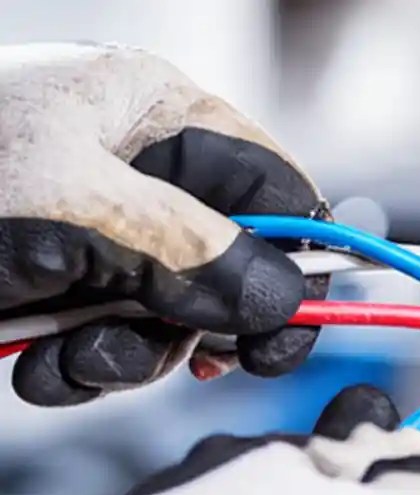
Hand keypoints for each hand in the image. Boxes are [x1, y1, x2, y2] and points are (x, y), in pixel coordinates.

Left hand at [0, 43, 328, 405]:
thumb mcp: (78, 209)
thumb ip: (196, 253)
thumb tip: (284, 298)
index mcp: (154, 112)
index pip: (273, 187)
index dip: (296, 258)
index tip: (292, 329)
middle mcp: (134, 169)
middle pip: (228, 262)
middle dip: (196, 321)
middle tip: (194, 360)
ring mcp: (90, 229)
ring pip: (167, 314)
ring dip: (128, 356)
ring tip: (69, 358)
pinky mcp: (51, 282)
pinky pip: (107, 338)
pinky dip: (79, 366)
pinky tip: (35, 361)